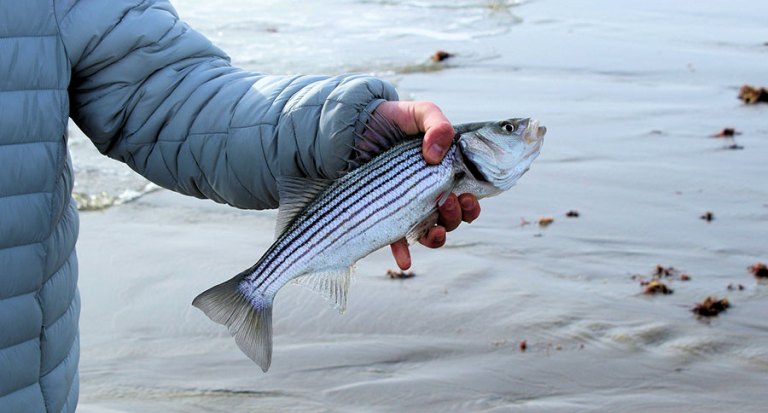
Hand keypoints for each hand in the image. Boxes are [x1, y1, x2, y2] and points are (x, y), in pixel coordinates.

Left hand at [372, 101, 481, 269]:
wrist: (353, 126)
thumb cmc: (392, 119)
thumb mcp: (420, 112)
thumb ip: (438, 125)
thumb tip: (436, 155)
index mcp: (443, 174)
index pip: (466, 197)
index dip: (471, 205)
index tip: (466, 197)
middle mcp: (428, 194)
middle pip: (451, 219)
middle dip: (455, 217)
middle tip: (446, 202)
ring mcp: (406, 207)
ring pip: (430, 232)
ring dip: (437, 237)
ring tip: (433, 231)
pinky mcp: (384, 214)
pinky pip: (396, 240)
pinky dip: (403, 252)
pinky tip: (404, 260)